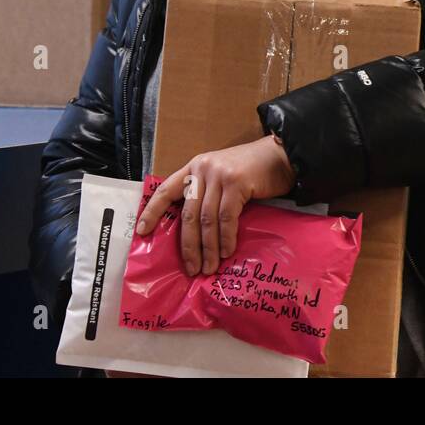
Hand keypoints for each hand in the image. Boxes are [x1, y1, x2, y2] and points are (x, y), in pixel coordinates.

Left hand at [136, 135, 294, 276]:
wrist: (283, 156)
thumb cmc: (254, 171)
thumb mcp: (223, 176)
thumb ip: (208, 194)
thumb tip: (197, 233)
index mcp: (194, 167)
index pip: (165, 190)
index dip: (152, 211)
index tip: (141, 232)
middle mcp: (202, 169)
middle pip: (188, 214)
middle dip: (188, 245)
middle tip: (191, 269)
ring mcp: (219, 174)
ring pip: (206, 219)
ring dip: (208, 248)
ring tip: (209, 266)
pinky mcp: (236, 183)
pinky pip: (226, 217)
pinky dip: (225, 238)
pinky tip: (227, 251)